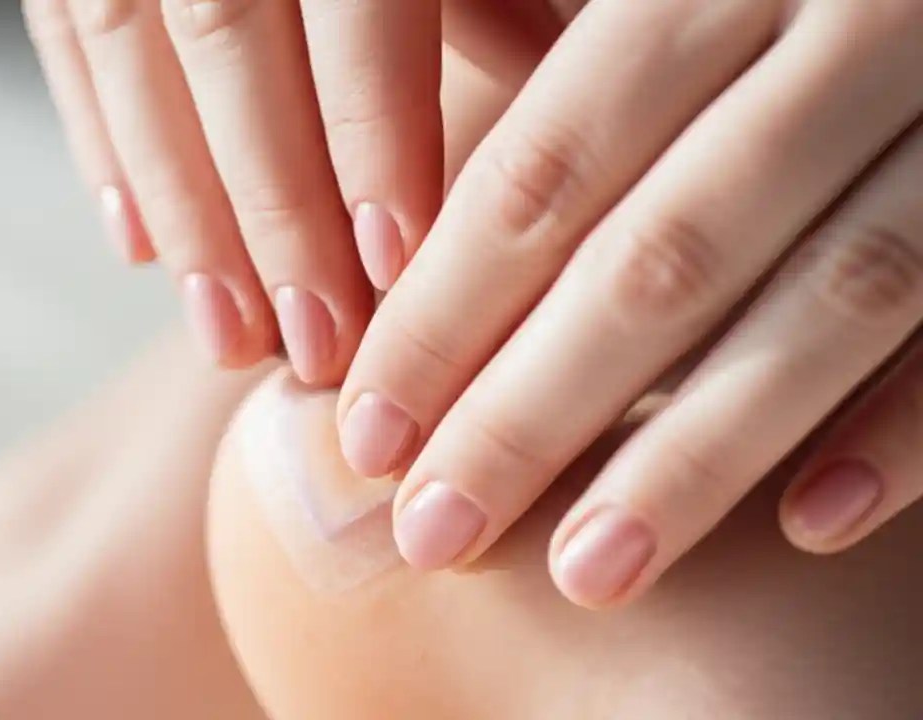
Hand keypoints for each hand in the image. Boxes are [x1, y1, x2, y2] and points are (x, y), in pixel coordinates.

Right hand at [24, 0, 449, 384]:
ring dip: (181, 209)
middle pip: (230, 40)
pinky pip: (63, 33)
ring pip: (131, 49)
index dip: (372, 134)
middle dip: (274, 209)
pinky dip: (101, 145)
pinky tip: (135, 245)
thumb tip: (546, 77)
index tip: (394, 264)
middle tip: (318, 345)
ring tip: (229, 336)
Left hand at [335, 0, 922, 606]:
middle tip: (438, 533)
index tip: (368, 438)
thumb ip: (553, 85)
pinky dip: (902, 428)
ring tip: (589, 572)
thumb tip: (396, 255)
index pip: (543, 171)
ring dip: (696, 457)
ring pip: (833, 300)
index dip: (444, 314)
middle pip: (661, 255)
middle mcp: (851, 23)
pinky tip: (806, 527)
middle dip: (533, 413)